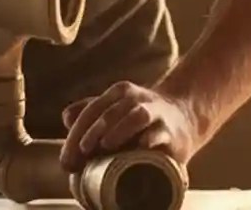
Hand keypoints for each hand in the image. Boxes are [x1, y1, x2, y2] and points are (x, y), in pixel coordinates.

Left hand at [58, 81, 201, 172]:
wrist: (184, 117)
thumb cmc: (140, 119)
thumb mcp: (115, 109)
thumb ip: (90, 112)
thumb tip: (67, 118)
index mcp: (119, 93)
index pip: (92, 110)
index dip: (76, 133)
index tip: (68, 157)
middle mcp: (137, 99)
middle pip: (110, 112)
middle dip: (92, 132)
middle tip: (81, 153)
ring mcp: (156, 113)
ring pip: (136, 116)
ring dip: (119, 130)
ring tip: (105, 145)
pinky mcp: (172, 132)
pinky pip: (160, 133)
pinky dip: (149, 139)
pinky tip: (140, 147)